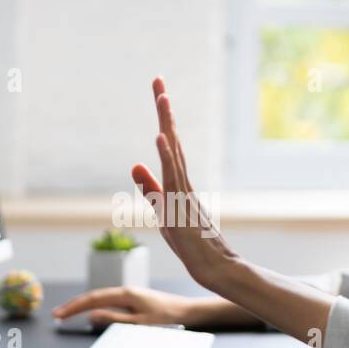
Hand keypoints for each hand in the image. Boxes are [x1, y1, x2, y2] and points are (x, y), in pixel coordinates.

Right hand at [53, 286, 204, 327]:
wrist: (187, 311)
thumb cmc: (167, 318)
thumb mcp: (140, 323)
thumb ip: (115, 319)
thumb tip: (92, 316)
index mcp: (125, 294)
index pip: (93, 300)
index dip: (74, 307)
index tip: (59, 315)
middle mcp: (126, 290)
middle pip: (93, 296)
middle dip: (74, 306)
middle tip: (57, 315)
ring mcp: (130, 293)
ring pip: (101, 297)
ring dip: (84, 305)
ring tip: (68, 313)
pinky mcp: (134, 298)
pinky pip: (109, 300)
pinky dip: (96, 305)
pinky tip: (92, 310)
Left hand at [133, 77, 237, 291]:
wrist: (214, 267)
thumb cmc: (191, 242)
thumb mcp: (162, 211)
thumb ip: (149, 188)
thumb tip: (134, 162)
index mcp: (177, 181)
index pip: (168, 144)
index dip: (162, 118)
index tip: (159, 91)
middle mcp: (182, 181)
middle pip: (172, 139)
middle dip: (164, 110)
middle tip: (158, 81)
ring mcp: (184, 193)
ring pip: (174, 153)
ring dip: (167, 125)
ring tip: (162, 97)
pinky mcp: (182, 208)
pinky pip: (173, 178)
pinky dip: (167, 157)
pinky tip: (160, 138)